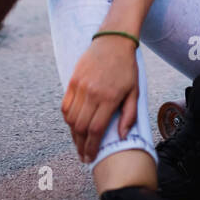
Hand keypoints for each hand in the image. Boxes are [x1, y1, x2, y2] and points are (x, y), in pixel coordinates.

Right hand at [61, 34, 140, 161]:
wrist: (113, 41)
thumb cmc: (127, 68)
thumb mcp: (134, 91)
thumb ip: (129, 115)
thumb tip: (122, 136)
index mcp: (110, 98)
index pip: (96, 130)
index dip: (91, 147)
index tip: (90, 157)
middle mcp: (92, 93)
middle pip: (81, 127)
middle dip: (81, 145)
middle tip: (83, 155)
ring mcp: (80, 86)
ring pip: (71, 118)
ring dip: (73, 134)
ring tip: (79, 142)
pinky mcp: (73, 81)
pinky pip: (65, 105)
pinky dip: (67, 118)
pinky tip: (73, 125)